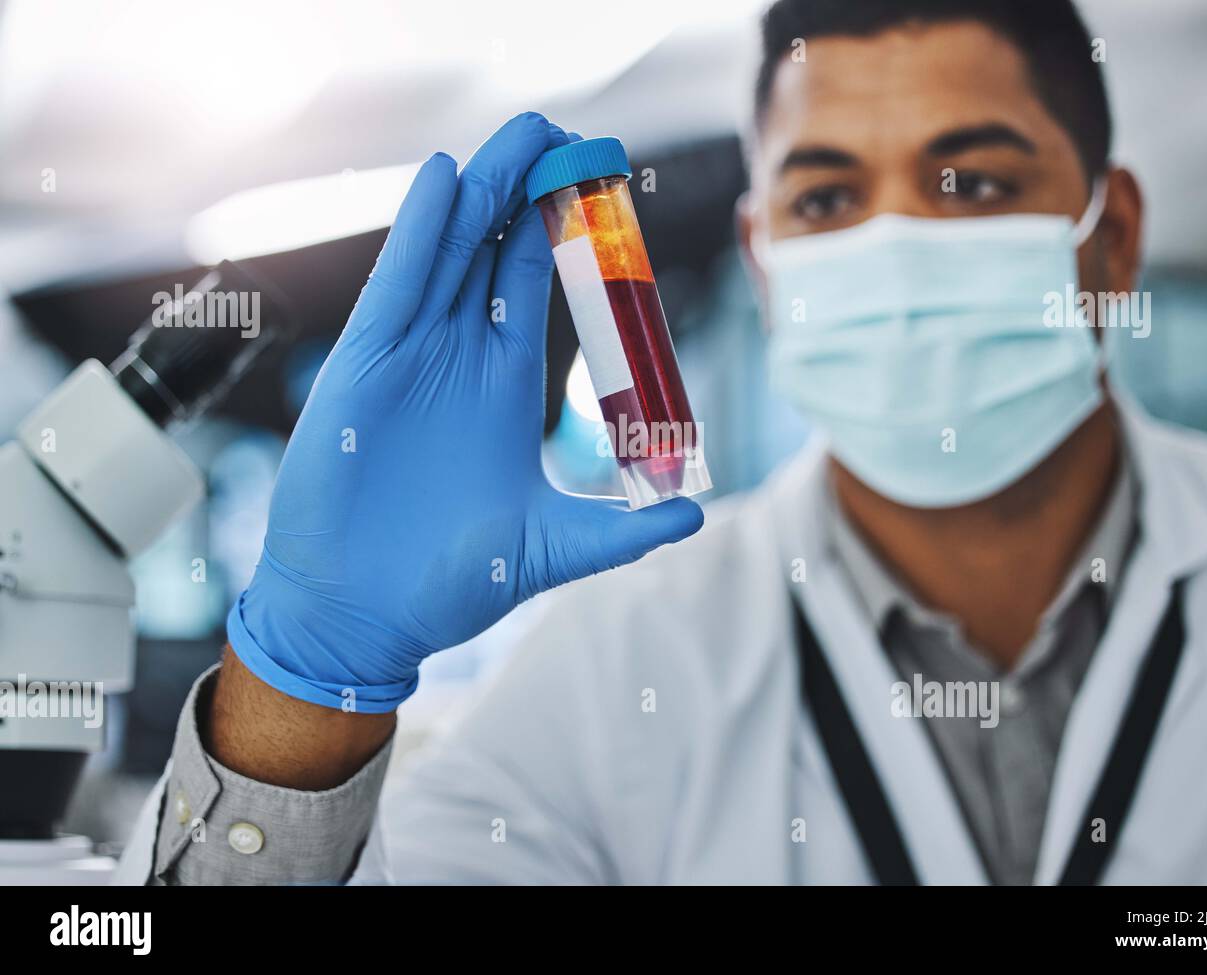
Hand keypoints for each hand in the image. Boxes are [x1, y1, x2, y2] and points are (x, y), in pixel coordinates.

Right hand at [226, 113, 703, 712]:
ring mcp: (410, 358)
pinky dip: (417, 233)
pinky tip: (443, 180)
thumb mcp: (554, 547)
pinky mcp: (365, 369)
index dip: (564, 229)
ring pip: (448, 254)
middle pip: (494, 251)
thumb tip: (698, 514)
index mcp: (506, 385)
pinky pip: (396, 286)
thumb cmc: (453, 581)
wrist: (367, 615)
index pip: (537, 283)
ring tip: (517, 137)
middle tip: (561, 132)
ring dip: (481, 193)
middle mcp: (459, 359)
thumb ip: (624, 530)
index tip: (595, 177)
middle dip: (526, 190)